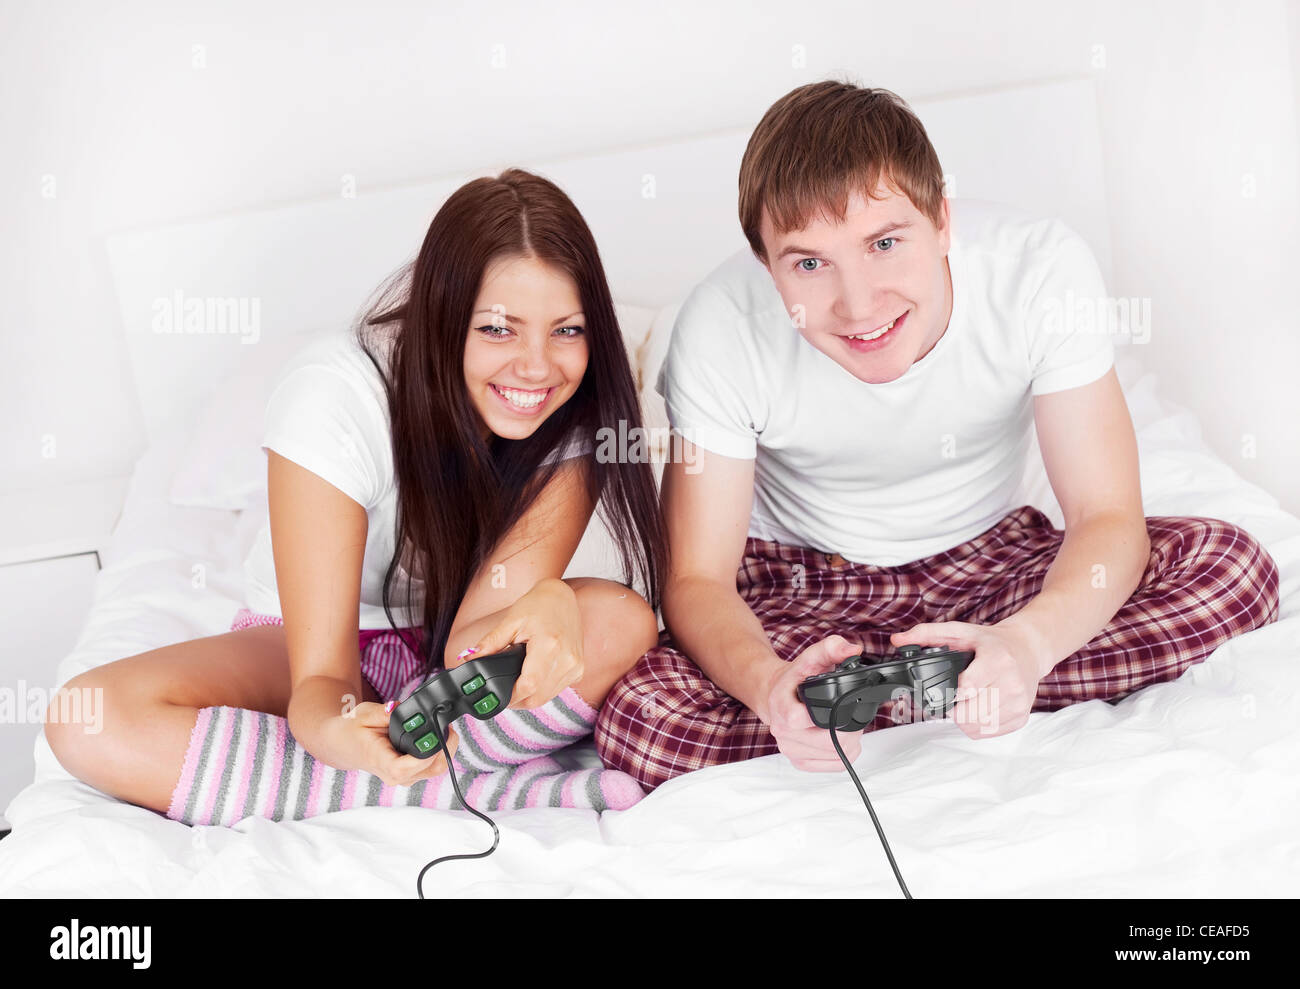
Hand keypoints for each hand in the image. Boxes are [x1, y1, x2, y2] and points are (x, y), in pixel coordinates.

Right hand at [322, 702, 459, 785]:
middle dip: (445, 748)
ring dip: (446, 750)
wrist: (343, 745)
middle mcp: (394, 775)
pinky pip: (432, 767)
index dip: (426, 755)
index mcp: (381, 762)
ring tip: (445, 728)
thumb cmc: (352, 729)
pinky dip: (441, 752)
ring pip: (435, 770)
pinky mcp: (410, 774)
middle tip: (447, 725)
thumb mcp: (363, 714)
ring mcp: (404, 777)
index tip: (437, 736)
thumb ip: (381, 712)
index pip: (405, 768)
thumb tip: (397, 707)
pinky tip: (440, 736)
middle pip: (430, 770)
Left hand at [465, 578, 583, 709]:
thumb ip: (490, 643)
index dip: (509, 696)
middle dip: (516, 699)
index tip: (496, 695)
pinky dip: (542, 689)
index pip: (528, 686)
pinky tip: (534, 674)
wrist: (562, 597)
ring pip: (546, 698)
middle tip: (502, 688)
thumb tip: (469, 660)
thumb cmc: (538, 605)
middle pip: (536, 698)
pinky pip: (555, 691)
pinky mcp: (578, 670)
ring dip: (529, 695)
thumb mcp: (511, 622)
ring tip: (518, 678)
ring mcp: (576, 666)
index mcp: (550, 645)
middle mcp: (567, 659)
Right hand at [761, 634, 865, 771]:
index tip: (838, 707)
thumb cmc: (795, 679)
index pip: (799, 719)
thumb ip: (831, 648)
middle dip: (849, 729)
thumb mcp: (811, 658)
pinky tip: (841, 739)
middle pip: (827, 742)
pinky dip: (844, 755)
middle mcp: (782, 731)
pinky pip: (832, 766)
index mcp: (781, 705)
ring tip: (846, 725)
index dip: (826, 716)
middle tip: (853, 715)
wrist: (776, 695)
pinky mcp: (799, 762)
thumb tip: (852, 650)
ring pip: (834, 756)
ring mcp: (790, 749)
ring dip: (850, 742)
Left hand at [889, 620, 1047, 737]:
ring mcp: (1018, 702)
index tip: (948, 687)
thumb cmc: (992, 642)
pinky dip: (977, 726)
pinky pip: (989, 733)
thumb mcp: (960, 631)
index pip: (967, 688)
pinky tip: (978, 708)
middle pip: (969, 714)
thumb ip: (926, 634)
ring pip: (978, 727)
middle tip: (953, 697)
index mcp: (997, 659)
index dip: (951, 692)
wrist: (1028, 649)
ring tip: (966, 701)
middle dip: (954, 708)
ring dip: (964, 719)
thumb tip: (896, 640)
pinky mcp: (1021, 717)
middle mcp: (1012, 683)